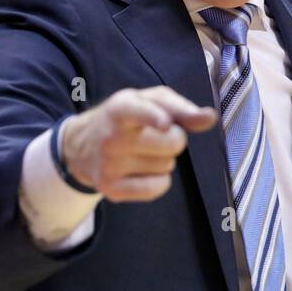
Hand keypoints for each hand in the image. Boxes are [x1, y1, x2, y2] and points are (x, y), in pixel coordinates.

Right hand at [61, 86, 217, 201]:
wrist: (81, 145)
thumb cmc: (127, 117)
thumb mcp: (150, 101)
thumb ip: (182, 108)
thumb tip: (210, 118)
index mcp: (120, 109)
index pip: (137, 111)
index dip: (153, 117)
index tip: (165, 123)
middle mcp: (111, 137)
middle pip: (174, 142)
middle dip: (175, 138)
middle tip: (155, 135)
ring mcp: (109, 165)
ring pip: (167, 165)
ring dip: (163, 159)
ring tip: (141, 151)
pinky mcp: (111, 189)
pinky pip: (158, 188)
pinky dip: (159, 180)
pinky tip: (142, 170)